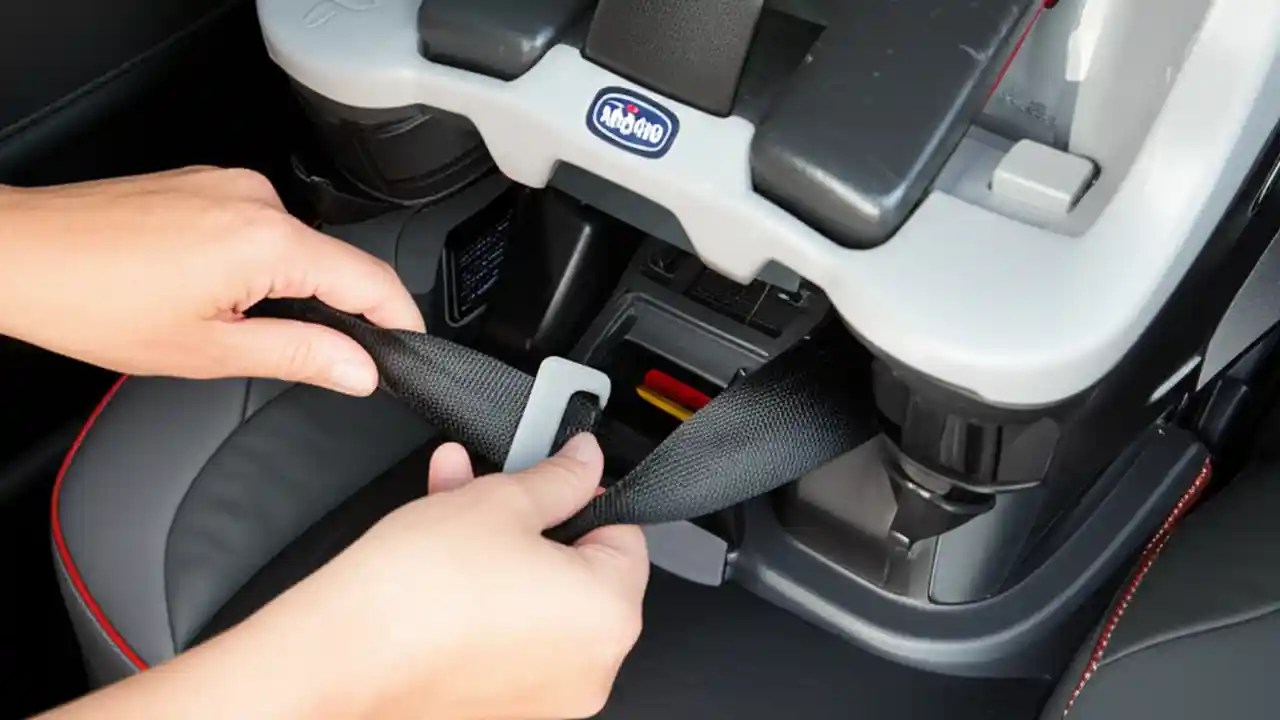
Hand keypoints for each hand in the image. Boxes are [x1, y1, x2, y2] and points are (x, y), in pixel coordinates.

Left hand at [0, 167, 422, 394]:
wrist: (18, 255)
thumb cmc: (92, 300)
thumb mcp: (209, 351)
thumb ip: (300, 355)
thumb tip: (361, 369)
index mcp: (267, 240)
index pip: (370, 280)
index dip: (401, 319)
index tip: (412, 346)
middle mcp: (255, 199)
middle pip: (334, 261)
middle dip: (340, 310)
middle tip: (325, 360)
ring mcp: (227, 184)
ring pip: (295, 244)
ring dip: (292, 286)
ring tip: (237, 326)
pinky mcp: (204, 183)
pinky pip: (259, 225)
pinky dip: (259, 262)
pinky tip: (214, 292)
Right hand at [249, 434, 649, 718]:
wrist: (340, 654)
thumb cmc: (418, 590)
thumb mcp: (503, 500)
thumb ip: (560, 476)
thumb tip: (585, 460)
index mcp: (610, 616)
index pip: (625, 537)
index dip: (585, 498)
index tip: (552, 481)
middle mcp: (590, 668)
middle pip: (578, 569)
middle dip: (533, 519)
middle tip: (494, 488)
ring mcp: (545, 696)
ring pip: (537, 597)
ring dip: (501, 546)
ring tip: (453, 503)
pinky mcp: (500, 706)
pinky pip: (510, 633)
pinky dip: (486, 593)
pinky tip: (443, 552)